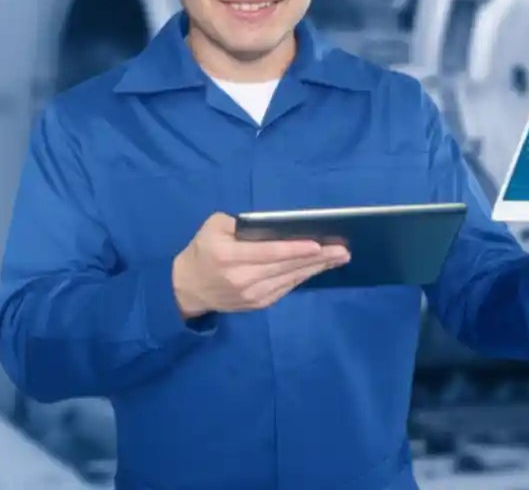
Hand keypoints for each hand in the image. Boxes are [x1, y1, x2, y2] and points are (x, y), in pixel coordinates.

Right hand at [172, 212, 350, 317]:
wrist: (186, 289)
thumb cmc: (203, 251)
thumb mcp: (213, 227)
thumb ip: (240, 224)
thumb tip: (274, 225)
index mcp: (228, 257)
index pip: (268, 253)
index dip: (295, 250)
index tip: (319, 245)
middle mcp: (241, 278)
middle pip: (285, 267)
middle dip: (317, 259)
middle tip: (342, 250)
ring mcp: (251, 295)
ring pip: (289, 279)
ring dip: (316, 268)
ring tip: (338, 258)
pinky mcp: (258, 304)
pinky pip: (286, 288)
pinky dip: (303, 277)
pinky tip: (319, 268)